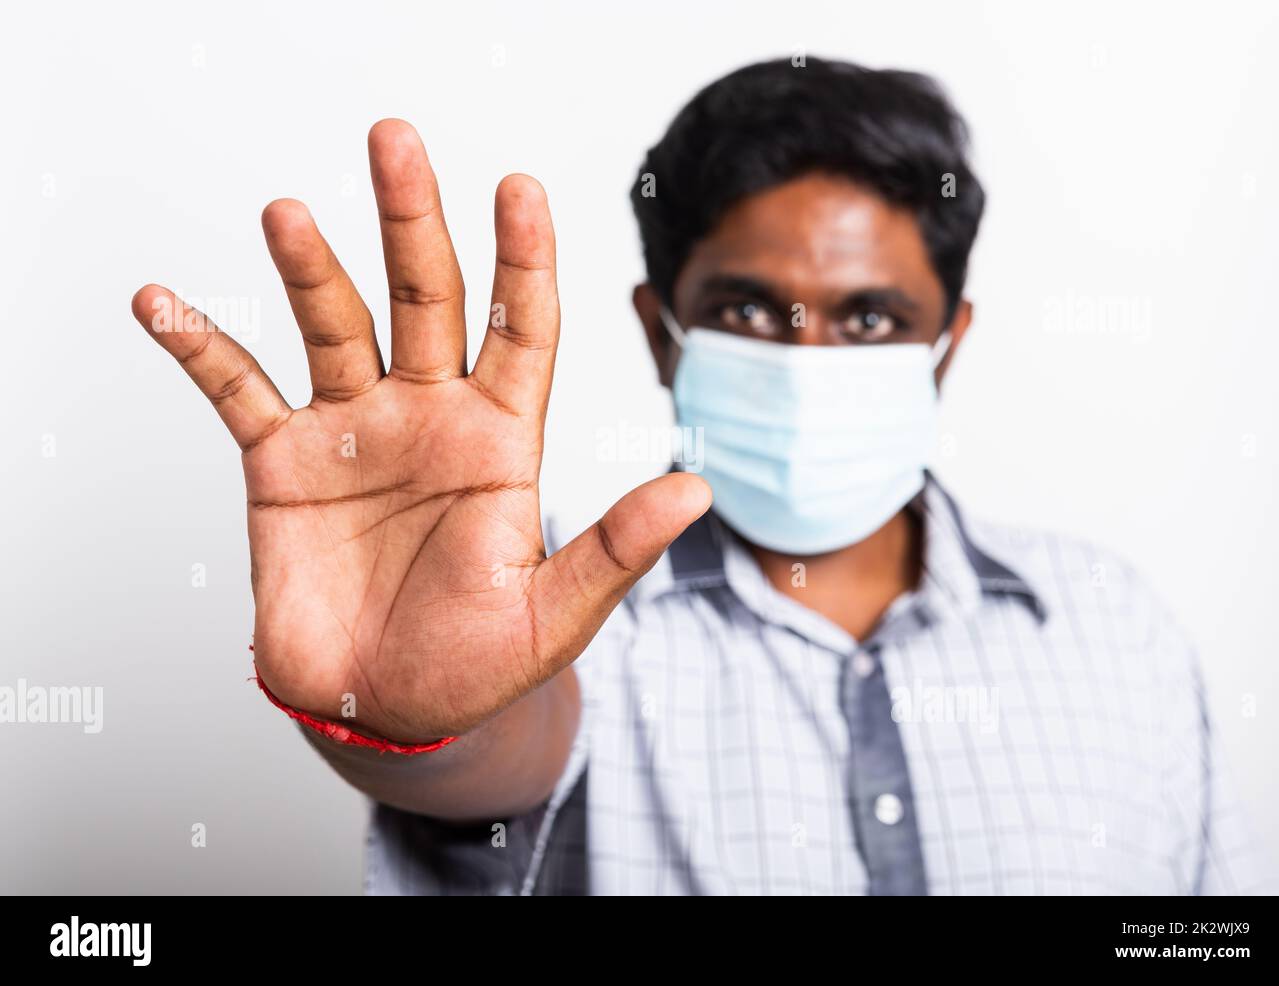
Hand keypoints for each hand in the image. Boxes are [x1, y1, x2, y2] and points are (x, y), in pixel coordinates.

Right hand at [130, 119, 709, 742]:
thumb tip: (698, 491)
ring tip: (290, 214)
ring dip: (310, 269)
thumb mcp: (555, 613)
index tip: (521, 188)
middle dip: (414, 222)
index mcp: (502, 439)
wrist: (384, 709)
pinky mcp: (283, 462)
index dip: (523, 260)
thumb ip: (615, 549)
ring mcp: (356, 431)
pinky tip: (162, 302)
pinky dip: (199, 346)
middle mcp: (430, 415)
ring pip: (335, 325)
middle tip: (397, 141)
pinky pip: (236, 389)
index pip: (522, 329)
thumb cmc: (476, 665)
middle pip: (427, 298)